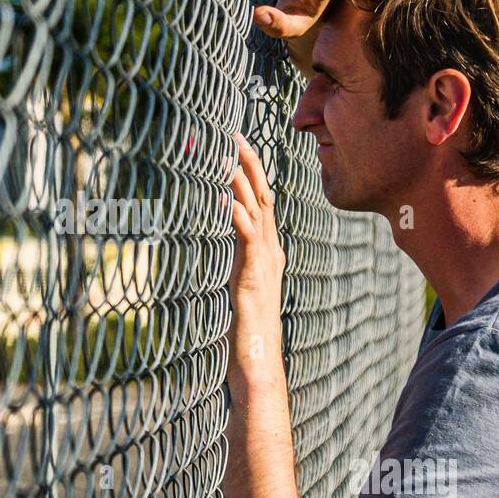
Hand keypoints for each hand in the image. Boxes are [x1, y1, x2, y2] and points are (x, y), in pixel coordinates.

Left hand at [226, 133, 286, 393]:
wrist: (258, 361)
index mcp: (267, 252)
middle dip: (250, 165)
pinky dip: (239, 219)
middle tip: (236, 136)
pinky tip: (228, 201)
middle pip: (262, 198)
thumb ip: (241, 262)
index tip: (238, 147)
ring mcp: (263, 264)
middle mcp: (270, 253)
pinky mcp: (252, 278)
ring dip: (243, 184)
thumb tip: (233, 242)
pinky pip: (248, 242)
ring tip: (231, 158)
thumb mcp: (244, 286)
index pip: (262, 203)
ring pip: (257, 214)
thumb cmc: (248, 330)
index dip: (252, 173)